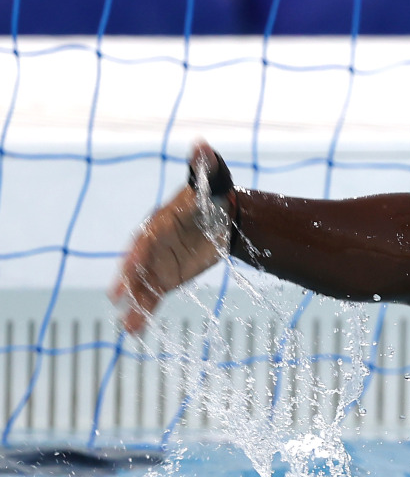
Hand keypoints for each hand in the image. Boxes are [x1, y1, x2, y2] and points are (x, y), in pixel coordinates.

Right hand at [109, 141, 227, 333]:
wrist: (224, 216)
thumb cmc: (212, 194)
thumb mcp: (212, 180)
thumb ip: (205, 167)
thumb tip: (202, 146)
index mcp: (159, 223)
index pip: (144, 240)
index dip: (137, 253)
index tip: (130, 265)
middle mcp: (152, 245)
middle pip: (136, 265)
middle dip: (128, 280)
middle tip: (119, 297)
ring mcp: (156, 263)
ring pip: (142, 285)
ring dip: (135, 304)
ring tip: (129, 327)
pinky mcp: (166, 277)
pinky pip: (152, 296)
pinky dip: (144, 311)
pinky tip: (135, 330)